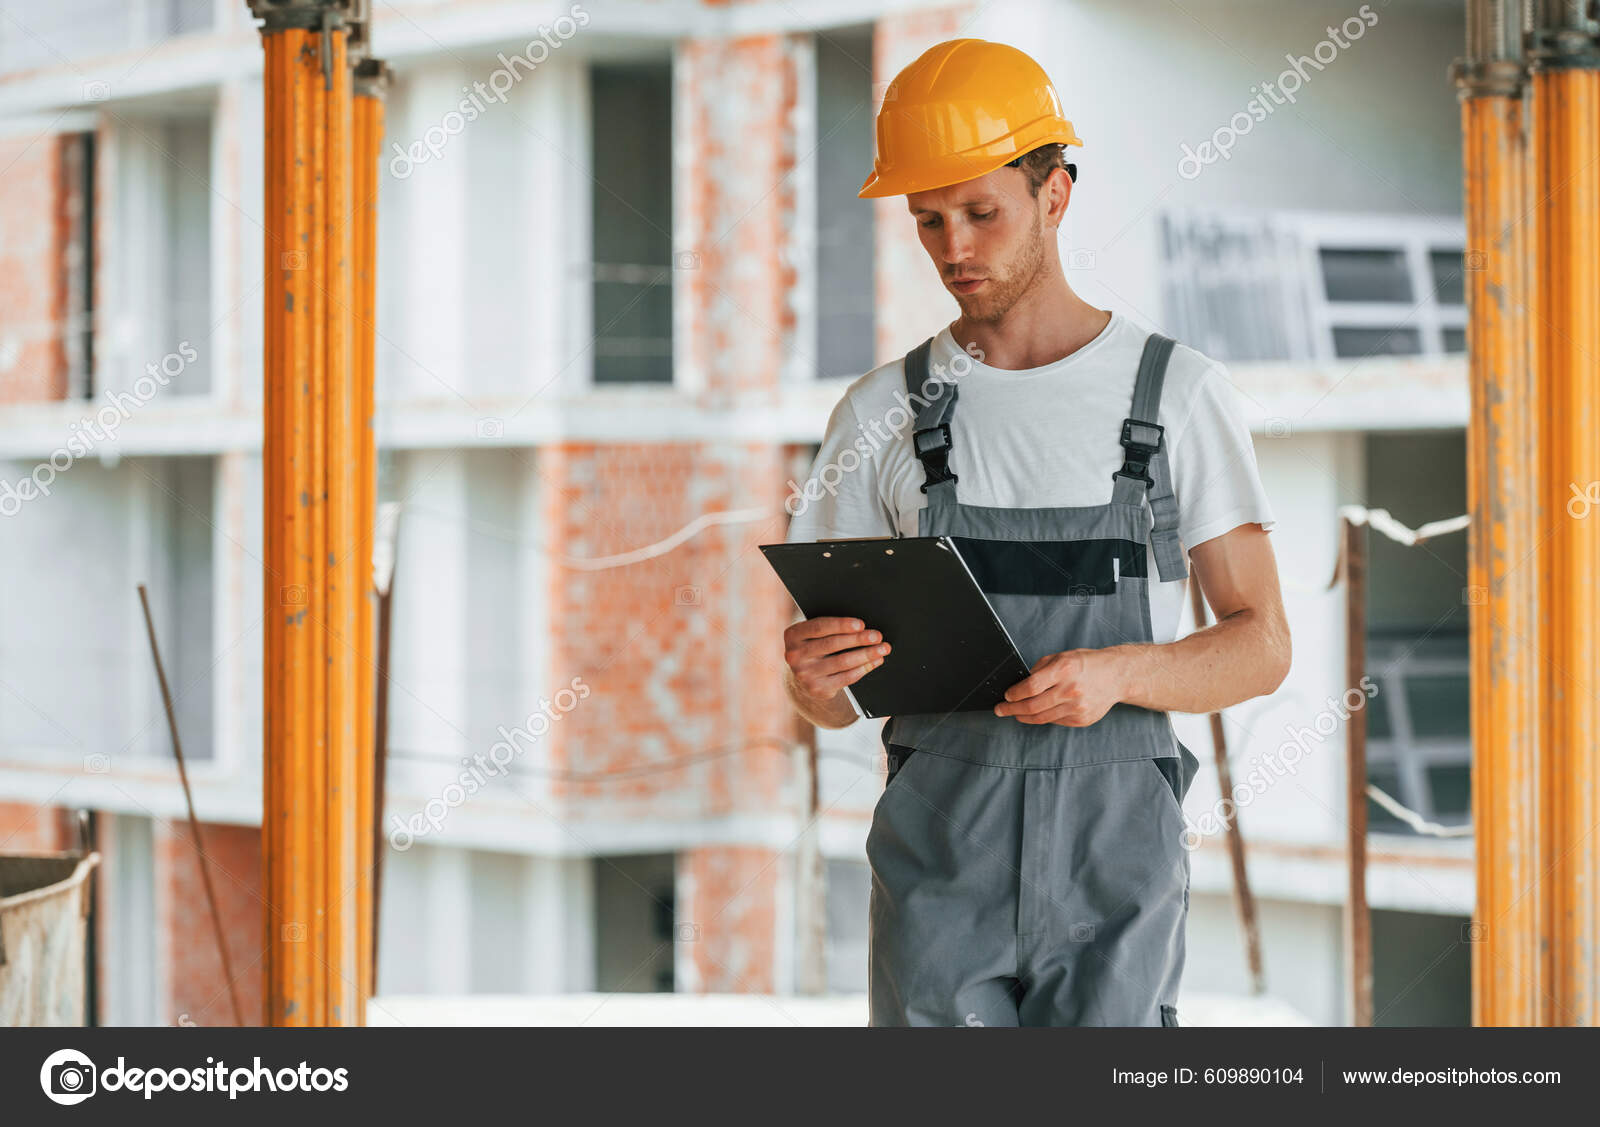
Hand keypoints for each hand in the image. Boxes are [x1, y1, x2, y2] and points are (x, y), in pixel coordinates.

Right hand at [783, 616, 890, 704]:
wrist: (803, 675)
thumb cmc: (814, 647)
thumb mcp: (812, 634)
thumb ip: (828, 628)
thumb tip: (861, 626)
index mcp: (793, 635)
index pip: (819, 627)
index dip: (841, 625)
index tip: (861, 624)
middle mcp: (795, 656)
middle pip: (832, 644)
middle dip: (858, 639)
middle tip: (877, 636)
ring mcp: (805, 674)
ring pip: (842, 662)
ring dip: (866, 654)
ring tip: (882, 649)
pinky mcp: (818, 689)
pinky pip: (846, 677)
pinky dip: (864, 668)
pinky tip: (875, 661)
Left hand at [993, 647, 1124, 726]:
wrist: (1116, 676)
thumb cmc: (1086, 664)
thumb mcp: (1061, 657)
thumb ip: (1040, 670)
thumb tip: (1019, 685)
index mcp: (1064, 670)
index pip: (1031, 687)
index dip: (1014, 694)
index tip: (1006, 696)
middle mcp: (1071, 690)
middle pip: (1032, 706)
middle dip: (1011, 709)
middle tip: (1001, 710)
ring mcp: (1077, 708)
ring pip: (1042, 718)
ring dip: (1024, 717)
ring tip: (1014, 714)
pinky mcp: (1081, 720)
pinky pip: (1055, 721)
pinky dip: (1043, 717)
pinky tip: (1038, 713)